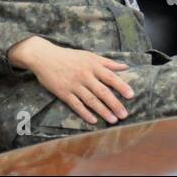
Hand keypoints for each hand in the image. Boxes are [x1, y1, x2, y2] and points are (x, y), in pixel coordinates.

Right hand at [8, 36, 133, 124]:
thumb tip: (125, 66)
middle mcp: (85, 76)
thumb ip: (108, 62)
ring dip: (103, 111)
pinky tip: (93, 120)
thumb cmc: (70, 56)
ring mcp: (74, 85)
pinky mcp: (63, 93)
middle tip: (124, 114)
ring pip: (91, 100)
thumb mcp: (90, 56)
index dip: (121, 86)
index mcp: (93, 65)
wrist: (45, 57)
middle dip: (114, 103)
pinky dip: (85, 113)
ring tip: (113, 120)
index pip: (110, 77)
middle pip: (102, 91)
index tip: (131, 95)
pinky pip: (76, 105)